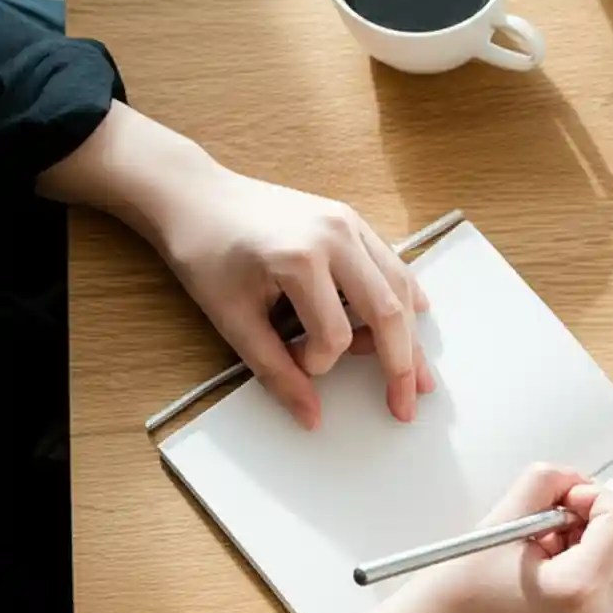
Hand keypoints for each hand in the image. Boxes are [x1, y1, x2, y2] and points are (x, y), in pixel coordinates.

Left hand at [36, 102, 431, 428]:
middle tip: (406, 405)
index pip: (334, 334)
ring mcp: (349, 223)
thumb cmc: (205, 253)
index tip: (296, 363)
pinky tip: (417, 318)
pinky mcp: (352, 220)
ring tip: (417, 374)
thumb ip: (275, 370)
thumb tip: (310, 415)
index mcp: (299, 259)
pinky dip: (406, 295)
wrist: (195, 196)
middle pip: (386, 311)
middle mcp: (335, 236)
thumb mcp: (231, 319)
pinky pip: (392, 263)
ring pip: (398, 287)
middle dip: (401, 364)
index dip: (320, 363)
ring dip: (410, 335)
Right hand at [388, 464, 612, 612]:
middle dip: (588, 519)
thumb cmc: (450, 599)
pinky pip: (598, 591)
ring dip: (582, 543)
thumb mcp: (501, 522)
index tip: (564, 495)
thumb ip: (545, 483)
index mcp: (577, 592)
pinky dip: (576, 569)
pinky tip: (537, 570)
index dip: (594, 497)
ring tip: (534, 548)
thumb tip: (570, 477)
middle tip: (545, 517)